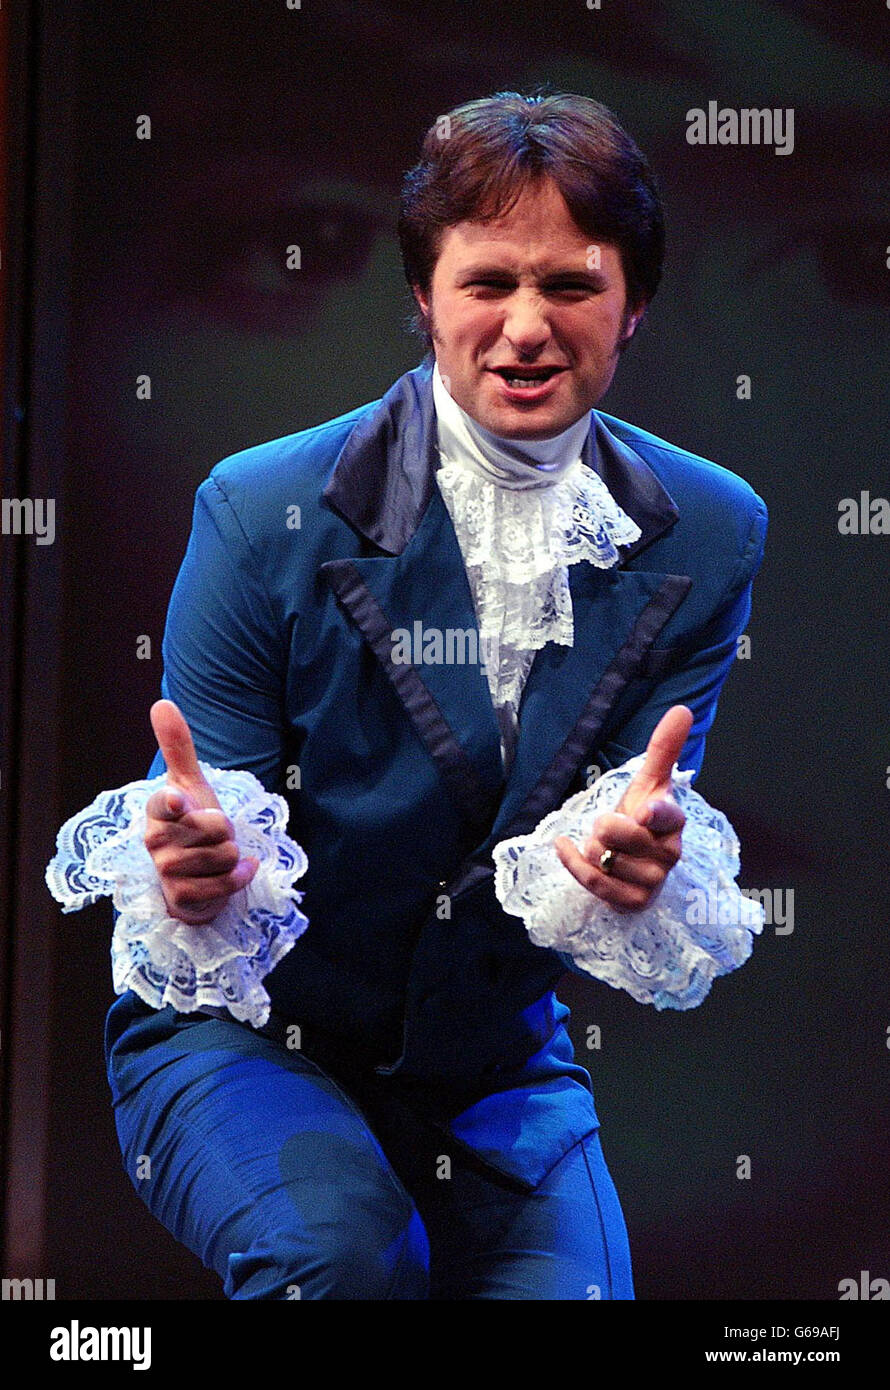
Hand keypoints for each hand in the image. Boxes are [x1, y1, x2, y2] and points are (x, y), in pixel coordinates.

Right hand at [143, 699, 258, 923]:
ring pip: (225, 855)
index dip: (174, 803)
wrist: (194, 879)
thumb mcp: (191, 784)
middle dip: (227, 831)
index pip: (164, 803)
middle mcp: (156, 841)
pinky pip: (227, 883)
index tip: (178, 802)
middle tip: (214, 837)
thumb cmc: (192, 825)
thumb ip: (177, 746)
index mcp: (158, 811)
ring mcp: (167, 871)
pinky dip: (240, 877)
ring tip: (218, 856)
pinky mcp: (182, 897)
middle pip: (217, 827)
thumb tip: (161, 703)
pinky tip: (236, 872)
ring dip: (232, 856)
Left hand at [554, 705, 691, 912]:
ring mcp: (653, 881)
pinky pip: (595, 882)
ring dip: (593, 849)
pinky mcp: (633, 902)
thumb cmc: (639, 819)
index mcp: (673, 822)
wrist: (631, 861)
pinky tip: (565, 848)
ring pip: (605, 858)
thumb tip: (682, 710)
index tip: (643, 812)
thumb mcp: (647, 783)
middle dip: (603, 827)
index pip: (668, 816)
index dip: (655, 814)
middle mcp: (669, 853)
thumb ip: (664, 749)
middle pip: (622, 834)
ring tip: (602, 847)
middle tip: (608, 827)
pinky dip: (574, 864)